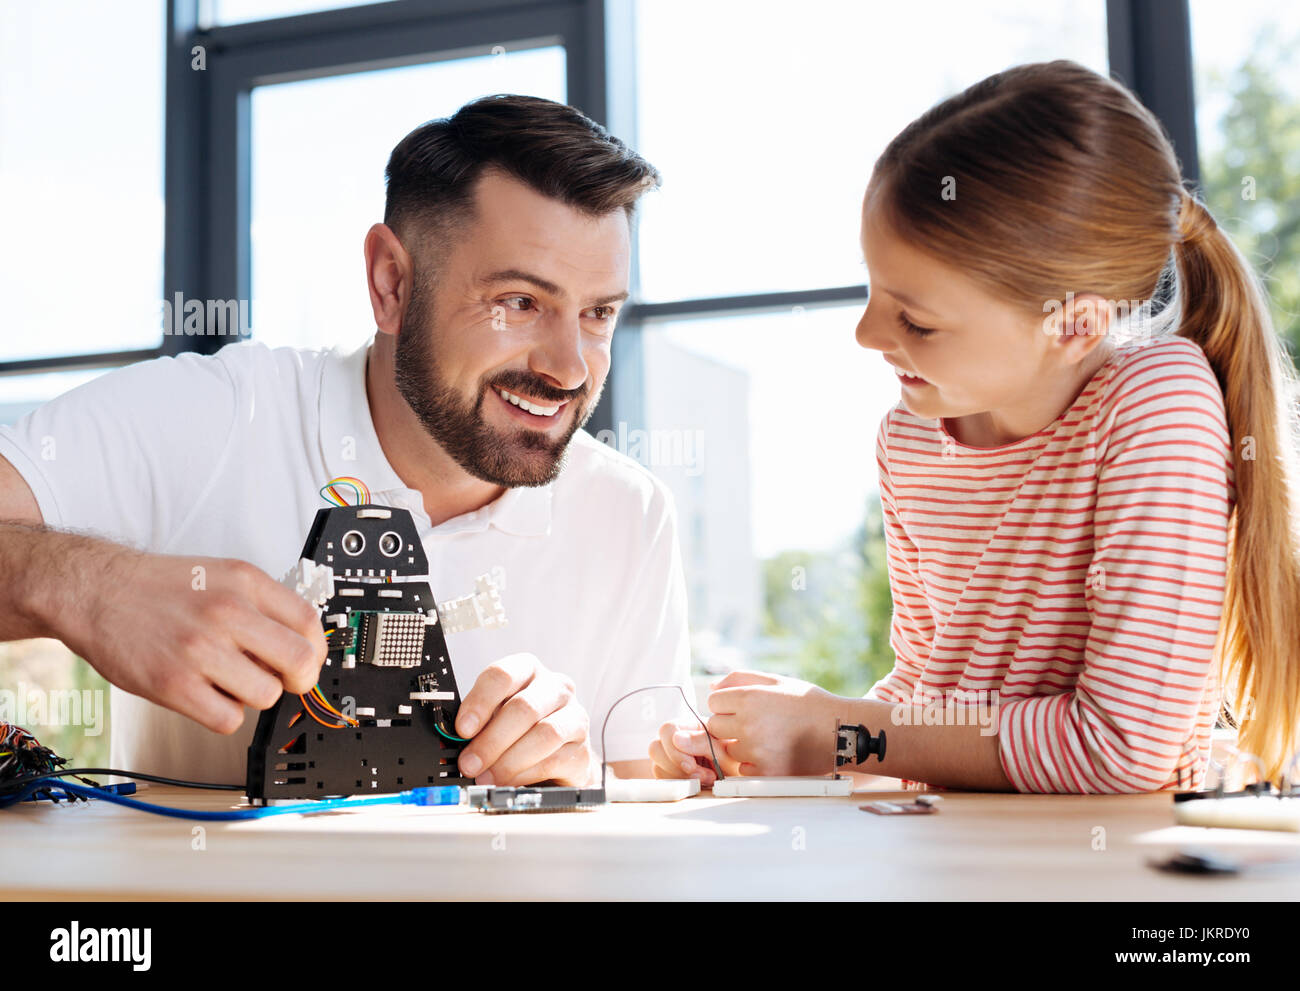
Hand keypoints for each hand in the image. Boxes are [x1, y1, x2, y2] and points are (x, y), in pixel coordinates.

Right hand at [61, 547, 325, 734]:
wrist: (96, 590)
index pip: (310, 623)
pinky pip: (229, 720)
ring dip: (255, 695)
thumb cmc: (160, 587)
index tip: (309, 661)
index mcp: (246, 583)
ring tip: (231, 681)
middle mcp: (228, 613)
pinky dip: (224, 714)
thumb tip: (303, 643)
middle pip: (299, 661)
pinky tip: (209, 695)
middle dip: (299, 679)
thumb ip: (263, 604)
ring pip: (267, 695)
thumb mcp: (223, 574)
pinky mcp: (174, 684)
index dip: (317, 650)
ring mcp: (201, 649)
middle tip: (283, 680)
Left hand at [454, 653, 593, 786]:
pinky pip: (554, 761)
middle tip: (469, 763)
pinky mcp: (582, 749)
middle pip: (525, 708)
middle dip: (491, 740)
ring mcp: (575, 716)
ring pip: (544, 734)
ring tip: (486, 777)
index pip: (503, 675)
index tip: (463, 729)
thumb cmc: (520, 730)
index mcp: (528, 671)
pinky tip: (509, 782)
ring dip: (509, 761)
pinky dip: (526, 774)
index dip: (480, 702)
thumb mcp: (495, 717)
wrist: (558, 756)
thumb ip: (477, 724)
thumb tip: (451, 743)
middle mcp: (555, 687)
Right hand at [648, 717, 739, 786]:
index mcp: (690, 727)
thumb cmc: (735, 759)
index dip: (675, 751)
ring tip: (702, 779)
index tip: (691, 766)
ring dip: (678, 776)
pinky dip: (677, 782)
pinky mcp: (670, 770)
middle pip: (655, 748)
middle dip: (676, 766)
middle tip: (699, 775)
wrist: (741, 774)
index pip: (667, 730)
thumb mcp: (724, 750)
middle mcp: (677, 739)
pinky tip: (695, 783)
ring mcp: (671, 755)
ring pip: (657, 764)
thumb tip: (677, 738)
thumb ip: (702, 742)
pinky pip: (661, 777)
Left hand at [705, 670, 843, 775]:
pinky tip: (774, 753)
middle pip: (714, 727)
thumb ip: (740, 678)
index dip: (727, 703)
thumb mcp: (776, 680)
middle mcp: (748, 725)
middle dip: (728, 724)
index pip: (713, 702)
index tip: (743, 706)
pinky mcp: (766, 773)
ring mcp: (756, 752)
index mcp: (749, 698)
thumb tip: (713, 687)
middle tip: (754, 723)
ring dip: (741, 745)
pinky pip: (744, 769)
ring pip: (729, 749)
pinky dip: (754, 763)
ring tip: (768, 737)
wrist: (840, 731)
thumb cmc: (808, 703)